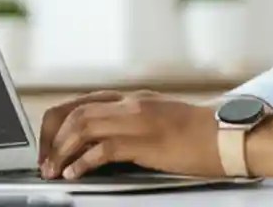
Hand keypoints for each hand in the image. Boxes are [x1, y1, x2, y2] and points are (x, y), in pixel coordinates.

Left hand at [38, 91, 222, 179]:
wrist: (227, 135)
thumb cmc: (197, 133)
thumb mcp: (158, 120)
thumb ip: (131, 123)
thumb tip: (100, 144)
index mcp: (132, 98)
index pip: (81, 102)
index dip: (57, 124)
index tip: (48, 145)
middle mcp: (130, 103)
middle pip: (75, 112)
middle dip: (52, 138)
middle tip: (46, 162)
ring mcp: (137, 120)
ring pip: (83, 126)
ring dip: (61, 150)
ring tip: (54, 170)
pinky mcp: (145, 141)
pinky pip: (103, 149)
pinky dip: (83, 162)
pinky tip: (75, 174)